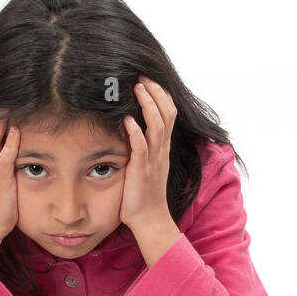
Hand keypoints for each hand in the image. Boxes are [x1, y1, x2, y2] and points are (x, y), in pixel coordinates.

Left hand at [119, 77, 176, 231]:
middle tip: (142, 76)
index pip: (168, 113)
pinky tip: (128, 120)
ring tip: (137, 89)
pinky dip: (135, 133)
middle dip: (155, 93)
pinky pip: (141, 149)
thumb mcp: (148, 163)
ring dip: (147, 106)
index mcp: (162, 147)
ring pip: (156, 127)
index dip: (161, 94)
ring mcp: (153, 161)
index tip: (148, 79)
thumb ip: (144, 144)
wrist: (149, 219)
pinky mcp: (141, 172)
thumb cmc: (144, 192)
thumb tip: (133, 125)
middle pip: (166, 114)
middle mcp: (161, 150)